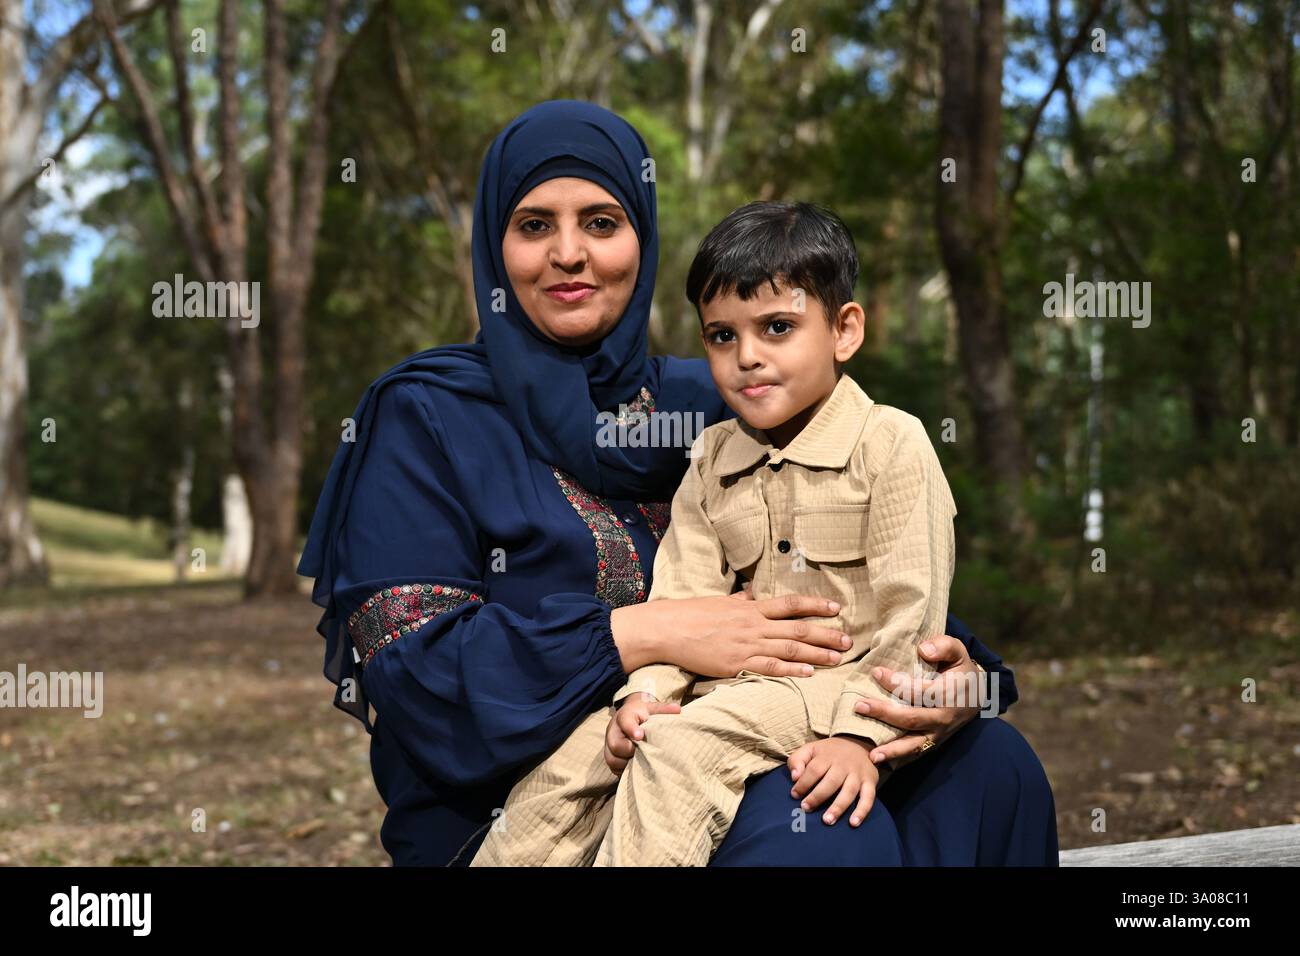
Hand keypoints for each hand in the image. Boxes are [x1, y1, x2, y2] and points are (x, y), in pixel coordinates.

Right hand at [603, 693, 680, 774]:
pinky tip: (637, 768)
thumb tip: (678, 710)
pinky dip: (625, 770)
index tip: (640, 736)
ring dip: (627, 763)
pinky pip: (613, 768)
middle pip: (616, 745)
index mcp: (624, 716)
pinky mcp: (610, 756)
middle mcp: (612, 731)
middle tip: (646, 752)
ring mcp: (608, 745)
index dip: (631, 729)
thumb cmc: (643, 714)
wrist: (629, 716)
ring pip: (612, 760)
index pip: (625, 722)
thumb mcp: (652, 708)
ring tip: (643, 761)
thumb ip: (663, 709)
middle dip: (631, 751)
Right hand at [610, 589, 850, 678]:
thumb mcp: (719, 602)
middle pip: (798, 628)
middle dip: (825, 634)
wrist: (667, 628)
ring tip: (838, 658)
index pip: (790, 604)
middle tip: (848, 639)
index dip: (815, 606)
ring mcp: (746, 645)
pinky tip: (809, 673)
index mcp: (750, 608)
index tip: (836, 608)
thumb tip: (750, 594)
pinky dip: (792, 670)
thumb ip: (739, 601)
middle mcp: (753, 625)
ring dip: (817, 653)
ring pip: (790, 648)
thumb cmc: (690, 614)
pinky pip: (771, 667)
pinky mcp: (737, 664)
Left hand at [786, 736, 879, 825]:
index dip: (803, 783)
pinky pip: (869, 798)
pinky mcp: (870, 782)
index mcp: (827, 756)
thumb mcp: (810, 749)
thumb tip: (795, 777)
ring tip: (827, 820)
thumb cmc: (828, 752)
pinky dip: (862, 811)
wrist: (858, 743)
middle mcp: (844, 765)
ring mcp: (858, 774)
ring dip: (838, 807)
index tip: (794, 795)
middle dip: (817, 797)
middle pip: (831, 782)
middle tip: (806, 808)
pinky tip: (853, 823)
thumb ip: (797, 760)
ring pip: (849, 791)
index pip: (814, 770)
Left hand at [854, 635, 984, 766]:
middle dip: (884, 713)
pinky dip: (899, 758)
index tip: (875, 672)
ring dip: (892, 750)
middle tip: (859, 705)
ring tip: (871, 755)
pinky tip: (881, 762)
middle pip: (911, 719)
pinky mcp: (935, 742)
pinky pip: (916, 753)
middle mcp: (944, 717)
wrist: (977, 694)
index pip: (918, 691)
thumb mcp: (959, 651)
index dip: (895, 682)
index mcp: (949, 694)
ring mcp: (939, 733)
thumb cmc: (961, 669)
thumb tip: (923, 650)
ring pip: (915, 744)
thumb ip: (943, 645)